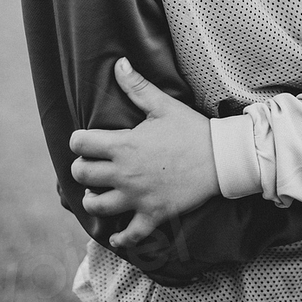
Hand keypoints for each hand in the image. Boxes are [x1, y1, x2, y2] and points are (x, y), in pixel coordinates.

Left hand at [69, 58, 220, 247]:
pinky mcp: (153, 214)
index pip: (80, 144)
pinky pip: (130, 234)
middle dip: (82, 169)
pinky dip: (120, 238)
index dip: (79, 140)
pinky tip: (115, 235)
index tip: (86, 140)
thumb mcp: (164, 106)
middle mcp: (124, 174)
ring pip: (98, 206)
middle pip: (83, 175)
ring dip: (93, 200)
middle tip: (91, 165)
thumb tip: (119, 64)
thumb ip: (138, 87)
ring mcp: (138, 197)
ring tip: (97, 194)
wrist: (222, 158)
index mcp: (124, 145)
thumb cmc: (192, 130)